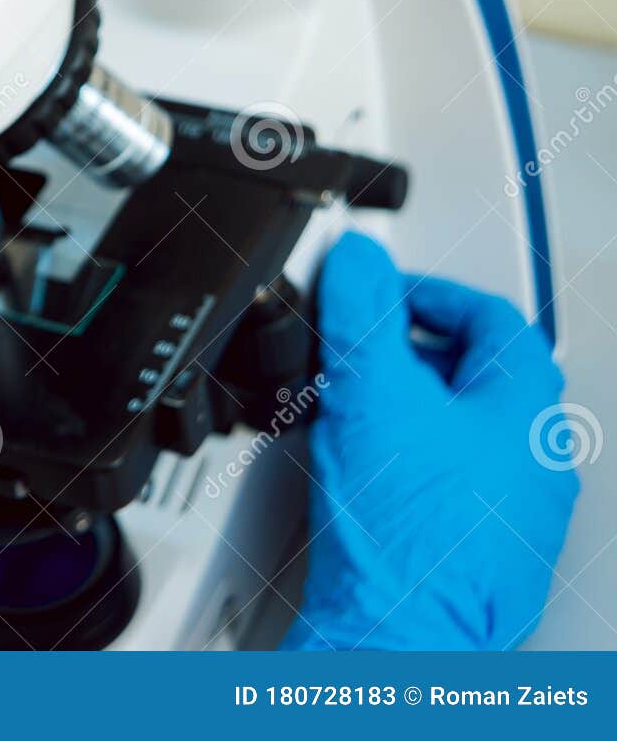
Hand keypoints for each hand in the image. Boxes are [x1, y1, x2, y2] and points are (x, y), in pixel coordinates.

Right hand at [282, 231, 577, 650]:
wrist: (398, 636)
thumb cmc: (401, 534)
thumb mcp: (366, 390)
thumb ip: (360, 310)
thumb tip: (359, 260)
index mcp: (525, 412)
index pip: (493, 320)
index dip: (429, 293)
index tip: (383, 296)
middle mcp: (537, 462)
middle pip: (484, 374)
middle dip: (417, 350)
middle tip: (366, 349)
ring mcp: (520, 513)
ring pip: (472, 432)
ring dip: (417, 408)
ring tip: (361, 410)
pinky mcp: (491, 553)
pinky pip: (460, 485)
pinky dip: (417, 462)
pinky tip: (372, 474)